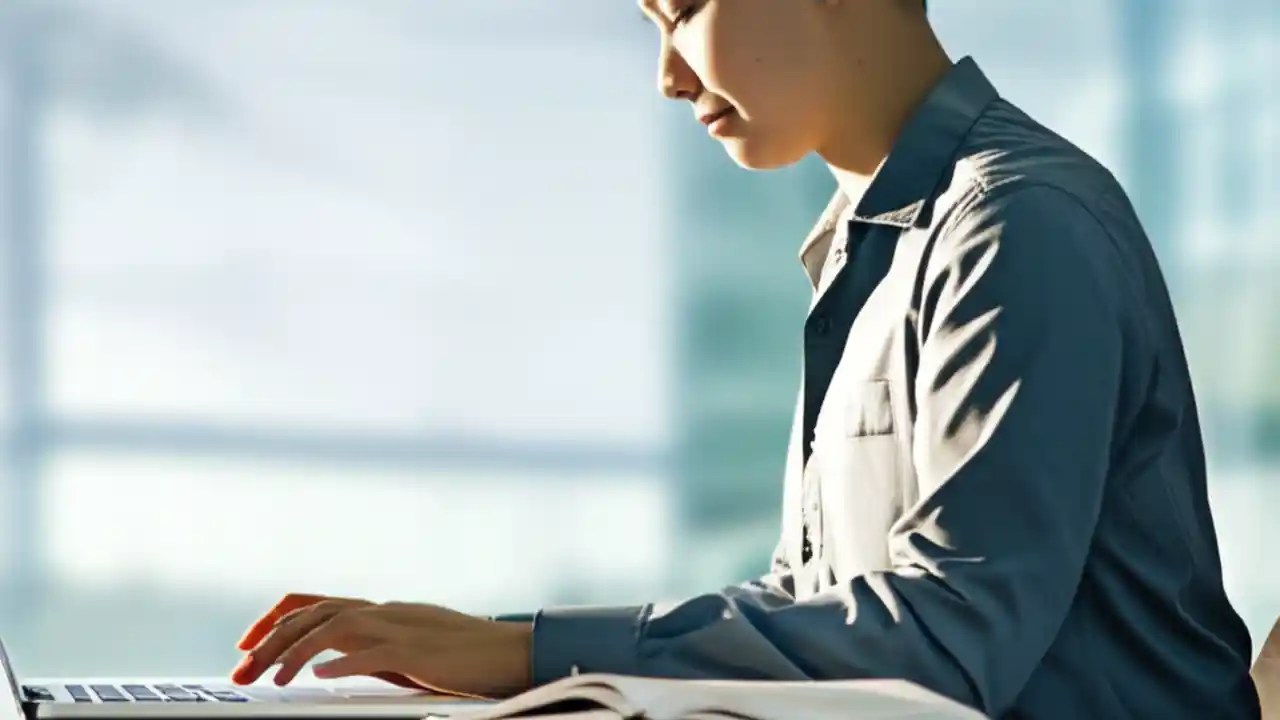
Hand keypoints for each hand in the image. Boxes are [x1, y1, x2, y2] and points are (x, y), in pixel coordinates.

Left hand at [230, 593, 532, 698]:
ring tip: (273, 680)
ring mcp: (400, 628)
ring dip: (295, 653)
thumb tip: (331, 664)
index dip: (274, 619)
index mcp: (380, 611)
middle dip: (269, 642)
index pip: (314, 603)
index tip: (245, 644)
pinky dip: (343, 663)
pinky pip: (373, 653)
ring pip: (333, 628)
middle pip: (313, 615)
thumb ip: (373, 649)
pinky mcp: (418, 651)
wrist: (510, 651)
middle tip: (240, 671)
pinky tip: (320, 678)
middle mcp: (384, 612)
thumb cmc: (463, 656)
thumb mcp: (408, 648)